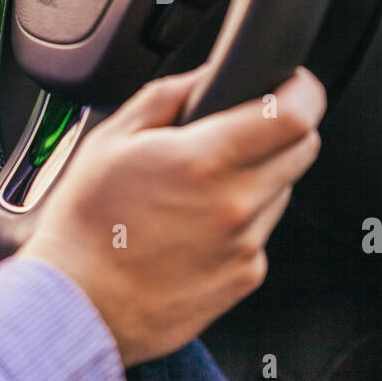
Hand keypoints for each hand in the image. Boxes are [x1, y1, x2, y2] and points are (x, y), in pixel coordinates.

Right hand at [19, 67, 325, 366]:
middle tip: (248, 130)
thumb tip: (207, 76)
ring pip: (282, 192)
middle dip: (286, 129)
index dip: (303, 90)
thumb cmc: (85, 225)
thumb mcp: (112, 139)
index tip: (293, 85)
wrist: (78, 304)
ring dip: (260, 178)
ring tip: (202, 189)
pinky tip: (196, 229)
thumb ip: (168, 96)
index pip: (294, 114)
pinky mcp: (245, 278)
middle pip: (304, 149)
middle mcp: (235, 203)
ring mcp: (244, 245)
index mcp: (204, 160)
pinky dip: (241, 224)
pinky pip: (262, 234)